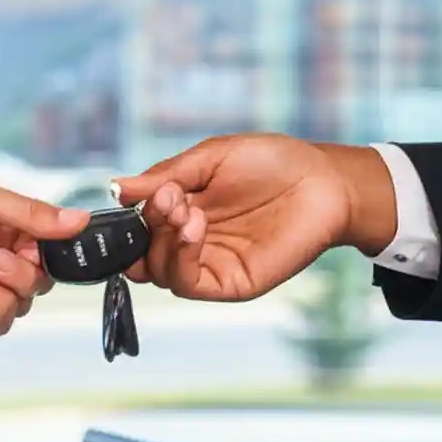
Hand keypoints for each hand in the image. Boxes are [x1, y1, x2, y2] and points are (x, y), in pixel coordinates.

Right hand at [112, 133, 397, 301]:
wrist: (324, 179)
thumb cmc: (272, 162)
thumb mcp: (210, 158)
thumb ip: (166, 175)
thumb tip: (117, 188)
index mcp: (179, 212)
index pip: (136, 227)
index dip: (133, 214)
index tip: (147, 191)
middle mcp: (188, 242)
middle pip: (141, 253)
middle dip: (146, 226)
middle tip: (169, 200)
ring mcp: (208, 264)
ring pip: (158, 272)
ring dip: (162, 240)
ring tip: (186, 210)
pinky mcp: (229, 283)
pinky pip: (188, 284)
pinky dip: (180, 258)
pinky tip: (195, 228)